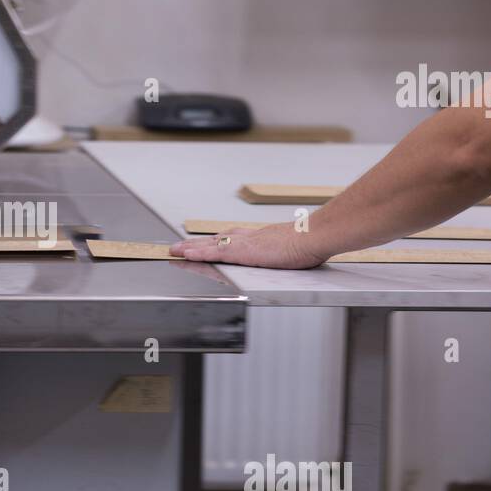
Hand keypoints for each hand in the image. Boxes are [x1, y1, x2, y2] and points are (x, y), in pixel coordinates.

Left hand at [168, 223, 327, 269]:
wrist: (316, 235)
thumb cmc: (313, 242)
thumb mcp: (298, 247)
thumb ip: (290, 250)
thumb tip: (297, 253)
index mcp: (262, 237)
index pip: (234, 237)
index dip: (217, 240)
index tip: (205, 241)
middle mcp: (250, 237)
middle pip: (217, 238)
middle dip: (198, 243)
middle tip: (180, 246)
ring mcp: (245, 243)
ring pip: (212, 244)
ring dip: (192, 248)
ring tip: (174, 251)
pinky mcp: (244, 252)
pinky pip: (215, 252)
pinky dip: (199, 253)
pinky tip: (187, 255)